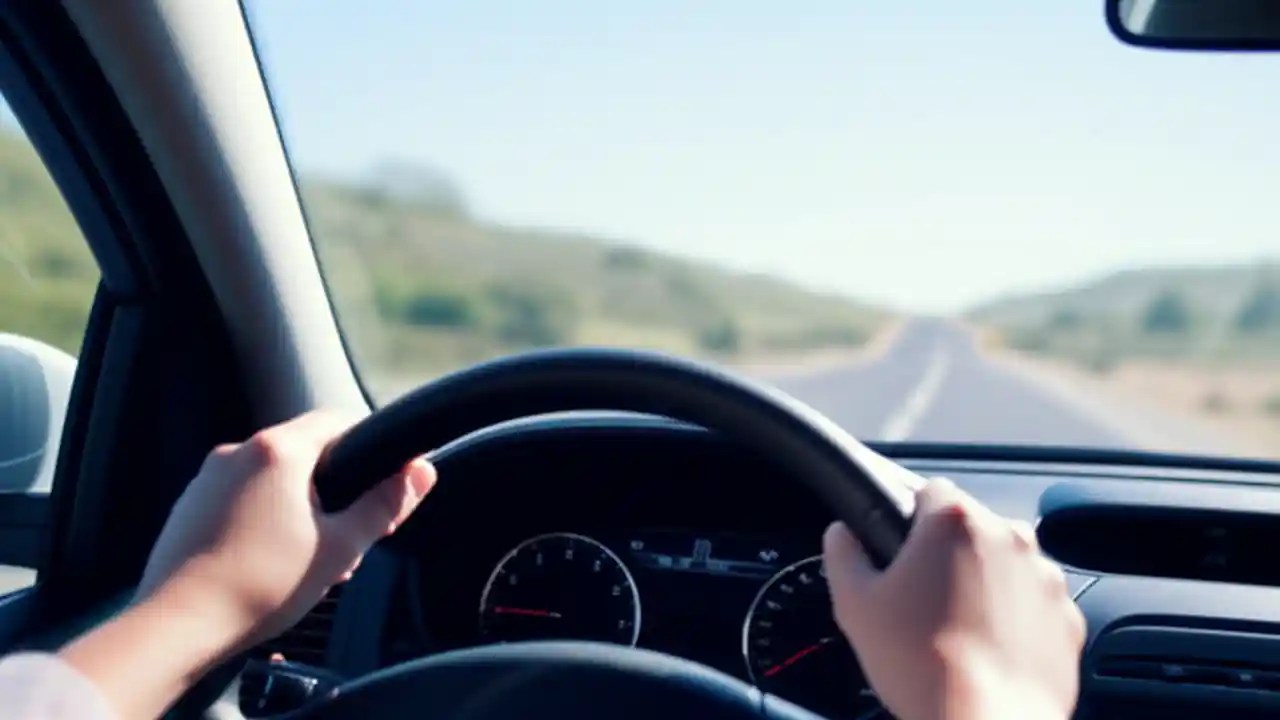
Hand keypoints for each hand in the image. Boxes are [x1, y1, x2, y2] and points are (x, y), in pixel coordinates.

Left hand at [137, 410, 436, 650]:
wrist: (178, 626)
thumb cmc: (262, 585)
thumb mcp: (340, 547)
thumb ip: (384, 505)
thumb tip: (421, 472)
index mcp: (278, 451)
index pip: (338, 421)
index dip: (369, 447)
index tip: (383, 483)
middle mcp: (237, 452)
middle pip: (304, 453)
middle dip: (332, 490)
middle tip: (346, 536)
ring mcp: (206, 479)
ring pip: (271, 478)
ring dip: (297, 507)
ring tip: (307, 558)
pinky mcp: (187, 506)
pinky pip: (239, 499)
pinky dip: (261, 519)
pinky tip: (268, 562)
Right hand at [822, 478, 1083, 719]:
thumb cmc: (919, 665)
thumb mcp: (854, 604)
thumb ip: (843, 552)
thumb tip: (842, 535)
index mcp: (954, 522)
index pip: (929, 490)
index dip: (908, 519)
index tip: (900, 550)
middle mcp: (1008, 538)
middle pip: (971, 526)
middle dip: (948, 552)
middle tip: (921, 598)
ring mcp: (1045, 578)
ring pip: (1005, 564)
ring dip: (984, 582)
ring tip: (955, 629)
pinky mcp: (1067, 617)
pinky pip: (1034, 604)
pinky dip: (1015, 618)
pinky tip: (987, 648)